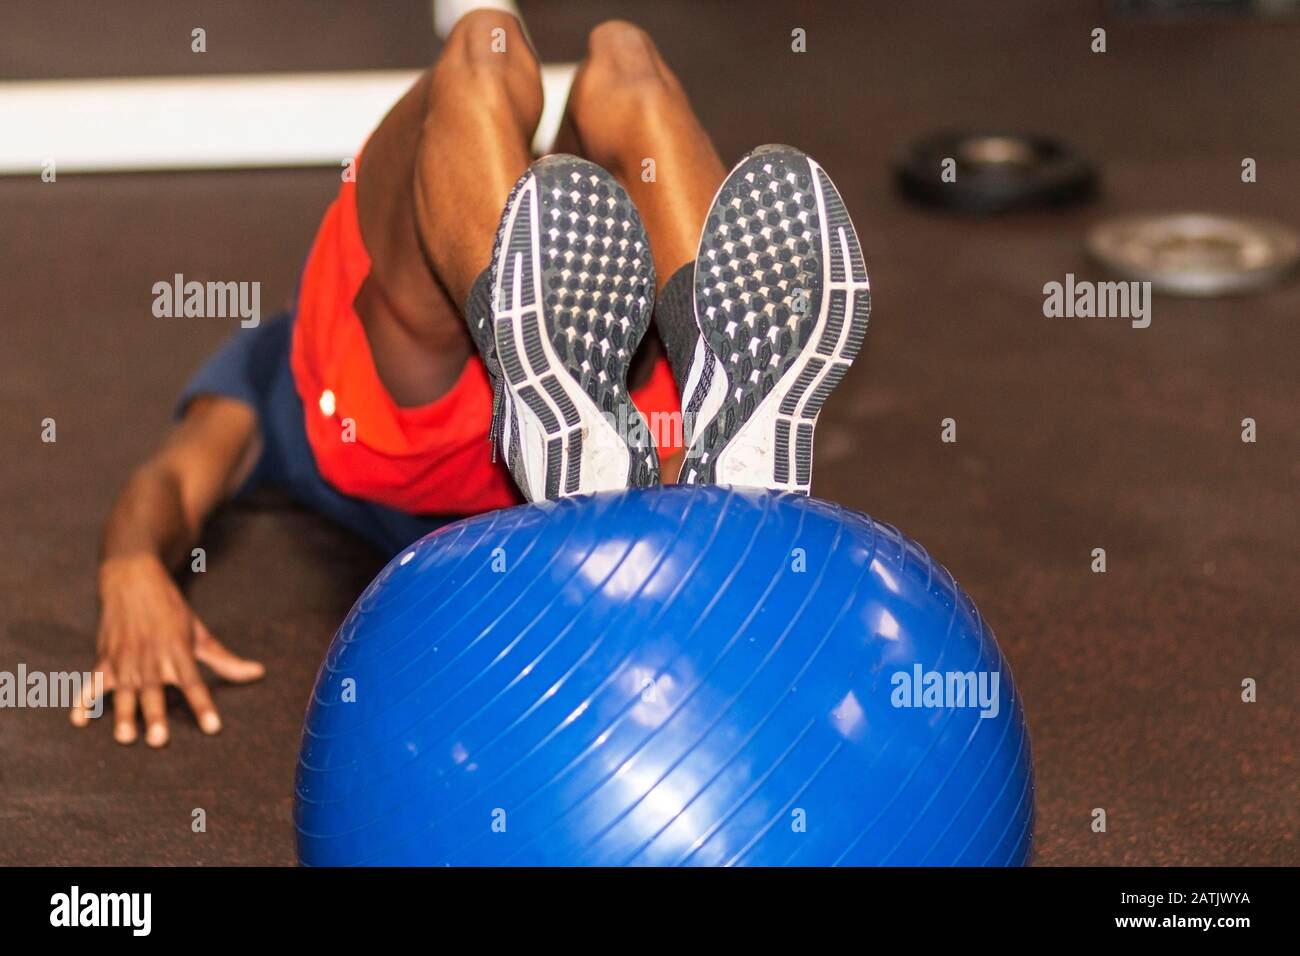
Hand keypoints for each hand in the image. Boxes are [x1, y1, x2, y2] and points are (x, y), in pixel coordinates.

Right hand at [71, 554, 264, 746]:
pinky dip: (84, 701)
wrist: (134, 580)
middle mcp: (151, 657)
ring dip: (124, 714)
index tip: (213, 727)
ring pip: (124, 691)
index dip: (203, 706)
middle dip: (156, 715)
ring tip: (126, 737)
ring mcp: (125, 658)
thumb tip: (257, 673)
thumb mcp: (199, 632)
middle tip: (158, 741)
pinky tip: (80, 721)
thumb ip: (224, 660)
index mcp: (178, 651)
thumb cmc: (171, 610)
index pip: (194, 683)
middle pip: (154, 691)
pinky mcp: (105, 658)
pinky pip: (92, 682)